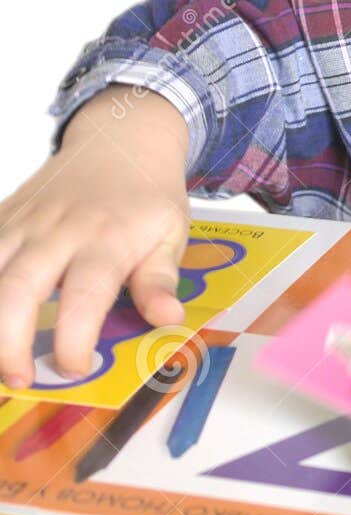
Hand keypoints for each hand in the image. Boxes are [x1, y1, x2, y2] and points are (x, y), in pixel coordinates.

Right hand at [0, 87, 190, 387]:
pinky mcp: (5, 216)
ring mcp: (25, 222)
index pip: (85, 295)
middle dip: (9, 340)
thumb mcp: (170, 231)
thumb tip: (168, 318)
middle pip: (20, 287)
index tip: (75, 367)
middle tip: (19, 377)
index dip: (74, 338)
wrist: (122, 137)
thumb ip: (160, 278)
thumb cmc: (147, 194)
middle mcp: (59, 230)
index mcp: (106, 238)